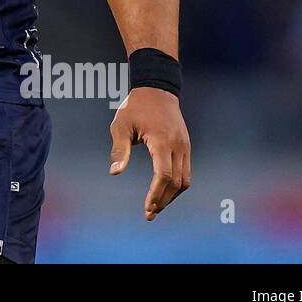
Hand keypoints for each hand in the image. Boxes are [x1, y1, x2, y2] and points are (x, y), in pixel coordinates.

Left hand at [108, 87, 190, 220]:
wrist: (157, 89)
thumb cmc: (135, 106)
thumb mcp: (121, 125)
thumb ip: (119, 150)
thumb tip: (114, 173)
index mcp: (161, 141)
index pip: (163, 175)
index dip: (156, 194)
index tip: (147, 208)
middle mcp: (177, 146)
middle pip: (176, 182)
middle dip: (163, 201)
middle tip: (149, 213)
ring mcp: (185, 146)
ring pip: (184, 180)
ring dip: (172, 196)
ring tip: (156, 206)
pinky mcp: (186, 146)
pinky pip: (185, 172)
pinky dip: (176, 185)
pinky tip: (164, 191)